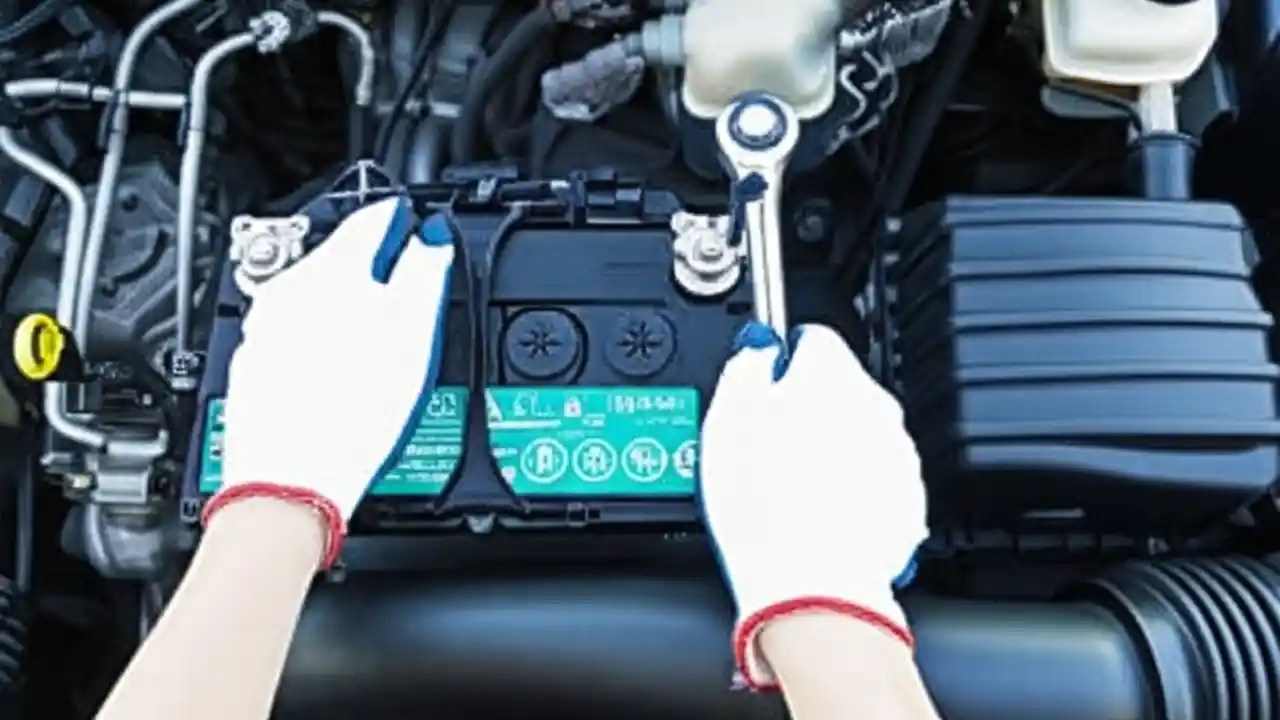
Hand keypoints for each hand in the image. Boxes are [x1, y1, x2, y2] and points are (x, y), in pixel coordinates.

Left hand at [220, 197, 453, 522]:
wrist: (289, 484)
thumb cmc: (352, 417)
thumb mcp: (411, 338)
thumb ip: (425, 276)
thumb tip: (433, 240)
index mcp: (331, 272)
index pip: (373, 218)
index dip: (404, 220)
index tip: (419, 225)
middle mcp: (288, 290)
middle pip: (339, 256)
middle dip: (372, 260)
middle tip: (404, 270)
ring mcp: (265, 328)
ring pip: (313, 292)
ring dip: (345, 297)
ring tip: (377, 322)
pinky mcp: (254, 364)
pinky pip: (295, 330)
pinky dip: (322, 333)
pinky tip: (340, 362)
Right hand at [700, 322, 926, 689]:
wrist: (811, 586)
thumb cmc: (766, 506)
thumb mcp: (727, 417)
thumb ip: (746, 366)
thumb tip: (758, 351)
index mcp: (832, 374)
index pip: (810, 336)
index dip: (779, 361)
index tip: (763, 384)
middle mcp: (876, 406)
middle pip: (837, 388)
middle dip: (804, 409)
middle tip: (764, 445)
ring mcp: (897, 455)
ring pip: (858, 435)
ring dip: (827, 449)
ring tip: (786, 487)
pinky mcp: (907, 501)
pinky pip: (874, 481)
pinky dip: (849, 490)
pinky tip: (816, 512)